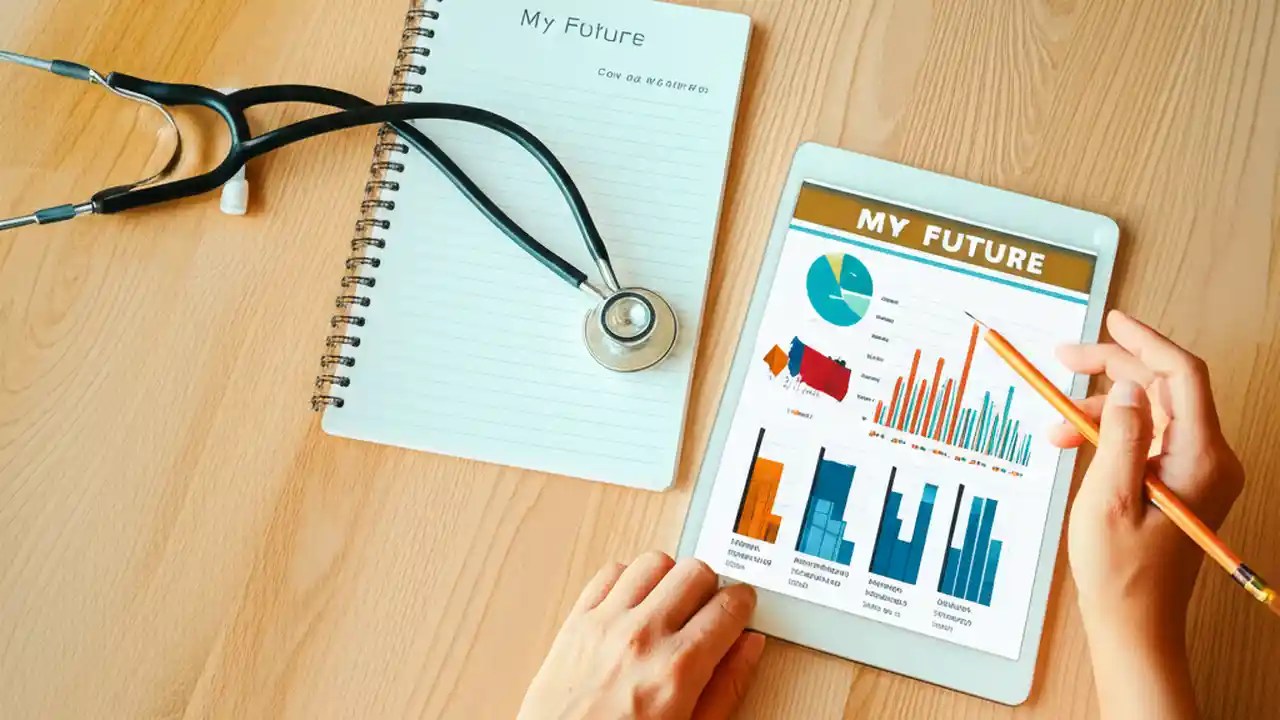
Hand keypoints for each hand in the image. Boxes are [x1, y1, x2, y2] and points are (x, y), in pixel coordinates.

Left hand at [518, 552, 764, 719]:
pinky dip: (628, 581)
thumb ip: (726, 687)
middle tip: (708, 611)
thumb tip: (749, 647)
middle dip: (710, 588)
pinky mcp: (576, 623)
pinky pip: (609, 573)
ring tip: (670, 605)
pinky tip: (634, 604)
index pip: (728, 605)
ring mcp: (605, 624)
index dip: (743, 604)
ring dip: (669, 579)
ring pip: (653, 563)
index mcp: (678, 669)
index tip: (741, 609)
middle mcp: (642, 637)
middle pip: (695, 572)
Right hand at [1051, 311, 1243, 719]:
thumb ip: (1119, 435)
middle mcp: (1208, 458)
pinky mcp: (1177, 482)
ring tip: (1053, 425)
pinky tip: (1071, 444)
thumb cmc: (1122, 573)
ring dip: (1098, 406)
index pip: (1181, 375)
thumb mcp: (1110, 497)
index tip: (1112, 320)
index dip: (1145, 341)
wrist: (1134, 624)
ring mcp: (1195, 470)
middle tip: (1063, 359)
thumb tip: (1125, 388)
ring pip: (1148, 410)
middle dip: (1111, 370)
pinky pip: (1144, 436)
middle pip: (1163, 388)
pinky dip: (1106, 431)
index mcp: (1202, 457)